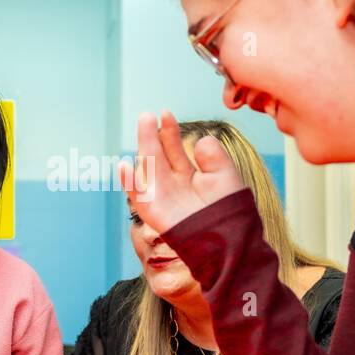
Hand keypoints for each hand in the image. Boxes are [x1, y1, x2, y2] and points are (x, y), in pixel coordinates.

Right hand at [117, 110, 246, 234]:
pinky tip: (124, 165)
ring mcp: (162, 198)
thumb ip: (214, 156)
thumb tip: (199, 141)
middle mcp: (173, 185)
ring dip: (143, 146)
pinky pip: (137, 197)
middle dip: (152, 134)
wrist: (229, 241)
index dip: (169, 131)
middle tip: (147, 115)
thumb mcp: (226, 176)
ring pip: (147, 168)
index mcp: (190, 177)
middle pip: (158, 155)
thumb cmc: (231, 212)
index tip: (166, 113)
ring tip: (142, 124)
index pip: (174, 149)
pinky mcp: (155, 213)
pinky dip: (129, 183)